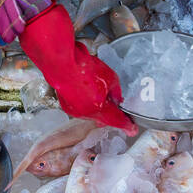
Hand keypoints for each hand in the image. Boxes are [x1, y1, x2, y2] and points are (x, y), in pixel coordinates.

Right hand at [19, 4, 136, 133]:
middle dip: (111, 114)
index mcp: (99, 109)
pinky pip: (80, 106)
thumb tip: (117, 99)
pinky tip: (87, 89)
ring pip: (91, 112)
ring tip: (98, 90)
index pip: (117, 121)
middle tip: (118, 108)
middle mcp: (86, 113)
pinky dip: (86, 101)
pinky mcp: (65, 104)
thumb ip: (116, 91)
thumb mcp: (110, 77)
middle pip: (103, 118)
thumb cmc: (83, 68)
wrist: (60, 62)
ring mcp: (74, 110)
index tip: (132, 129)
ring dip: (97, 105)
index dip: (127, 126)